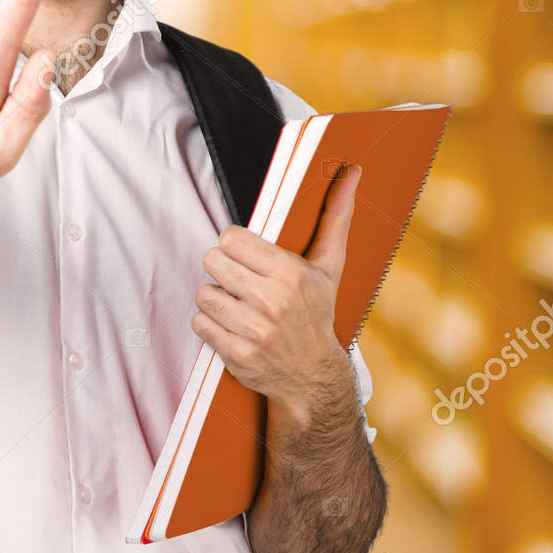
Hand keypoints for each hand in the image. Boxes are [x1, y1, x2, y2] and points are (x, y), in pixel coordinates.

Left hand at [191, 163, 363, 423]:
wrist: (314, 379)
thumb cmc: (318, 314)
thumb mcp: (330, 267)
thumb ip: (336, 218)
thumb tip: (352, 172)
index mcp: (292, 274)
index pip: (231, 238)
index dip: (234, 245)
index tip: (246, 256)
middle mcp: (273, 302)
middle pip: (212, 260)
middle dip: (223, 270)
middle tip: (240, 281)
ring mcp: (254, 331)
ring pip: (203, 292)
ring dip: (215, 298)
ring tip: (237, 305)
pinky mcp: (236, 355)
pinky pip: (199, 322)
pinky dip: (210, 324)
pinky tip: (231, 326)